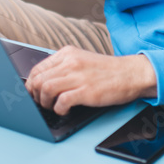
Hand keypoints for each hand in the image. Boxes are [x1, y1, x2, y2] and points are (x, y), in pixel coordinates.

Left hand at [26, 46, 157, 114]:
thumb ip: (64, 67)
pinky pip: (60, 101)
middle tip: (43, 103)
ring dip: (45, 102)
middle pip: (37, 79)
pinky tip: (65, 110)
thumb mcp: (82, 60)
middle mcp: (70, 62)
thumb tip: (43, 81)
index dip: (32, 84)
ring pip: (45, 89)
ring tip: (53, 106)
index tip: (34, 93)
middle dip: (36, 96)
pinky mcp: (86, 91)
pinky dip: (58, 109)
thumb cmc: (108, 71)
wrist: (132, 74)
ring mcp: (78, 76)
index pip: (37, 68)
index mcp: (68, 53)